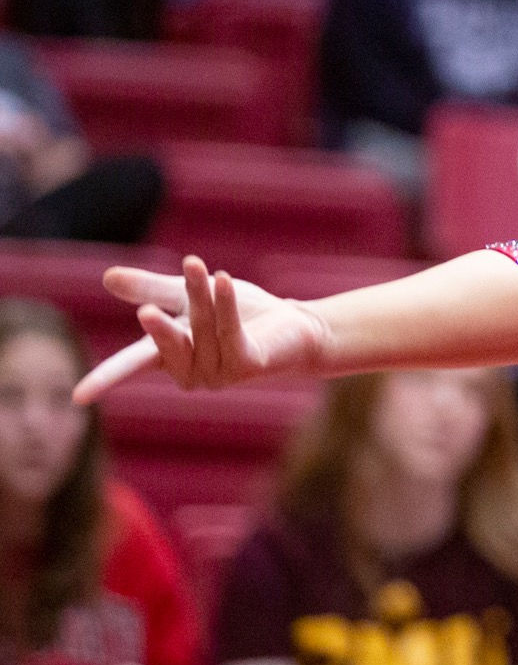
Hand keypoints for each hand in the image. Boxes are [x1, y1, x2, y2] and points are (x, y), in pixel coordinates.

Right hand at [72, 256, 329, 403]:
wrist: (294, 325)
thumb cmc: (241, 313)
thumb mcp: (188, 296)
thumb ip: (150, 289)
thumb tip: (107, 278)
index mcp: (170, 357)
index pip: (131, 368)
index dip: (106, 380)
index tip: (76, 399)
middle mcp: (191, 373)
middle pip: (169, 339)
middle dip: (165, 317)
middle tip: (148, 309)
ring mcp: (219, 374)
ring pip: (202, 329)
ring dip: (203, 295)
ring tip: (201, 265)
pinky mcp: (247, 366)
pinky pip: (230, 331)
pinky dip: (225, 304)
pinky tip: (223, 279)